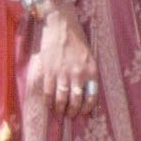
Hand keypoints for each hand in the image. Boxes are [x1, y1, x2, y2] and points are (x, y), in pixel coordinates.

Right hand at [26, 0, 99, 118]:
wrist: (60, 24)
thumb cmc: (76, 39)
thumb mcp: (88, 56)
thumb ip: (87, 72)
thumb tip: (86, 90)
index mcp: (90, 70)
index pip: (92, 96)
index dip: (88, 108)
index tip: (84, 113)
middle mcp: (77, 74)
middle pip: (76, 100)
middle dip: (73, 111)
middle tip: (70, 116)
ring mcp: (62, 73)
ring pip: (61, 99)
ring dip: (60, 109)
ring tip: (60, 114)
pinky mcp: (48, 71)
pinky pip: (47, 92)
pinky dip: (48, 101)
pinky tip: (49, 105)